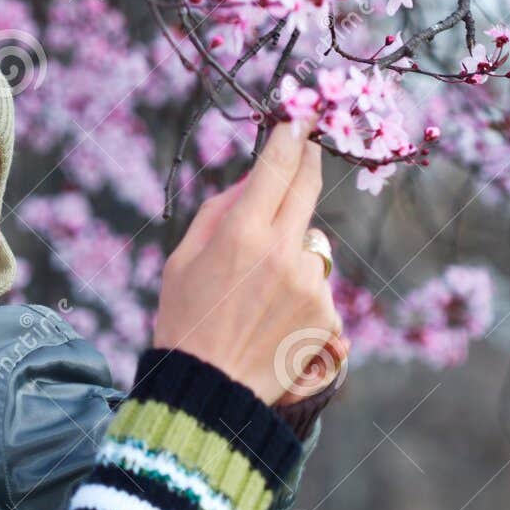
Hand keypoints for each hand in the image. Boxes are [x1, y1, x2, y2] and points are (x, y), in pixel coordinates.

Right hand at [151, 120, 343, 405]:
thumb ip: (219, 211)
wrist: (209, 391)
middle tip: (309, 144)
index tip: (299, 118)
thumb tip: (253, 180)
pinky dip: (301, 288)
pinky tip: (273, 314)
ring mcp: (311, 284)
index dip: (290, 136)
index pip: (277, 167)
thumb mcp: (182, 259)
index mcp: (241, 235)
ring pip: (311, 241)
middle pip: (308, 188)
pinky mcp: (327, 313)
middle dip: (308, 161)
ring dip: (294, 245)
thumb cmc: (185, 321)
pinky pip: (317, 282)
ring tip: (258, 286)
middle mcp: (283, 253)